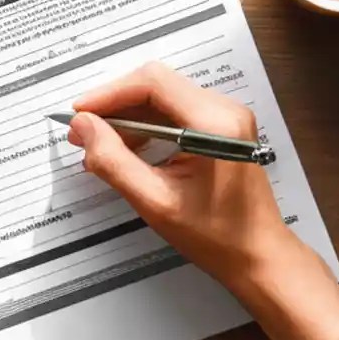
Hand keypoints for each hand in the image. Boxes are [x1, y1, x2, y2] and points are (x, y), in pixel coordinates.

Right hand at [68, 62, 301, 289]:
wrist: (259, 256)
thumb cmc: (217, 236)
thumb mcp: (155, 202)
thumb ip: (114, 161)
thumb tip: (83, 127)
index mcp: (214, 123)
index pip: (152, 83)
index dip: (109, 94)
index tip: (79, 113)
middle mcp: (224, 110)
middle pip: (156, 85)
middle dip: (114, 104)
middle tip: (83, 131)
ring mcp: (225, 117)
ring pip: (162, 97)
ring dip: (127, 115)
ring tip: (99, 144)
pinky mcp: (220, 128)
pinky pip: (174, 112)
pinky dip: (145, 125)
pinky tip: (126, 149)